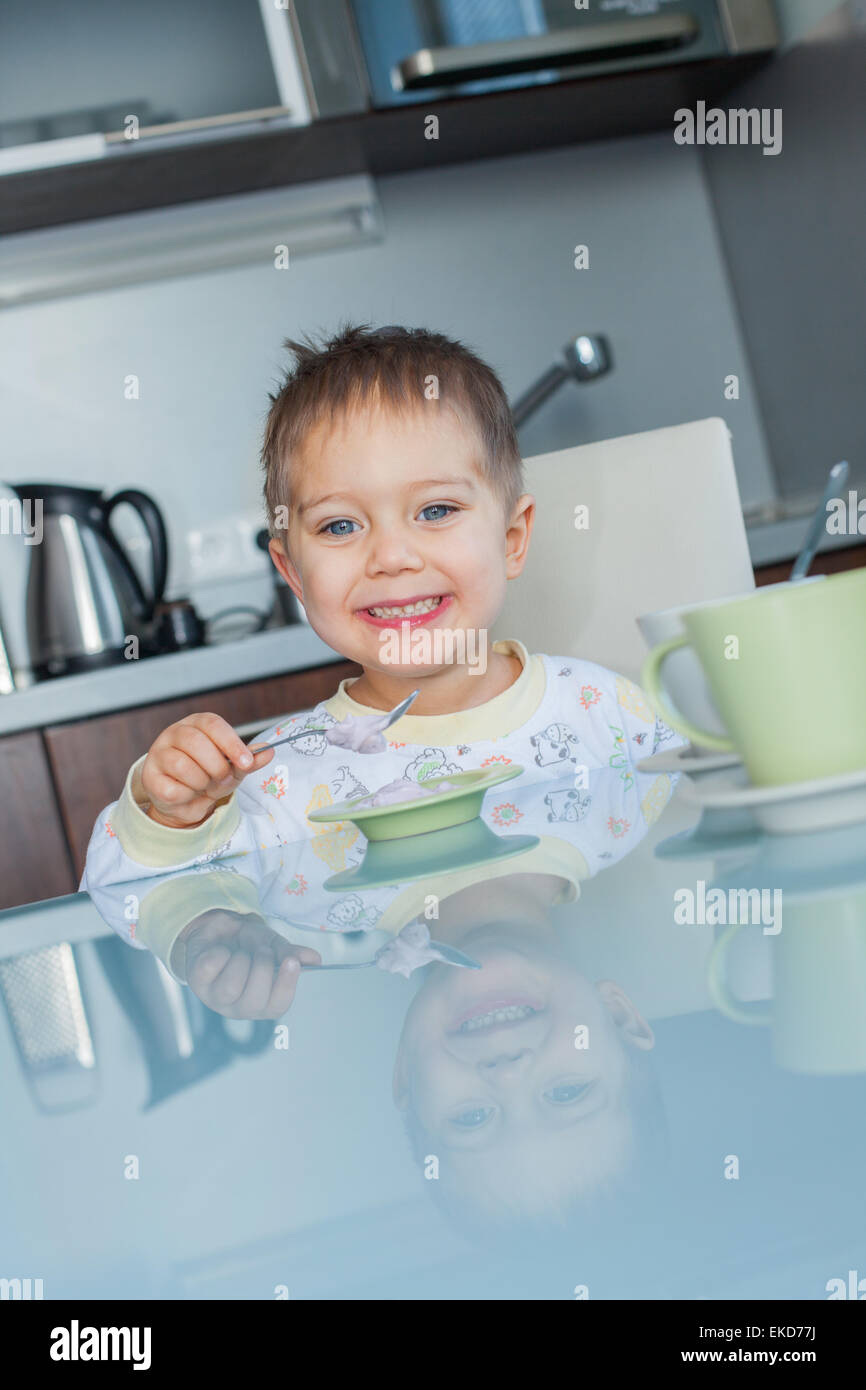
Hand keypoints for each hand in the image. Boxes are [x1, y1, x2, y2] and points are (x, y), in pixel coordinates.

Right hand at [136, 712, 273, 827]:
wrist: (185, 801)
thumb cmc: (208, 776)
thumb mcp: (233, 768)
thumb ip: (250, 760)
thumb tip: (269, 751)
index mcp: (197, 724)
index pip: (212, 724)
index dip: (231, 743)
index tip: (247, 762)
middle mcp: (174, 733)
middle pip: (196, 743)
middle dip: (217, 767)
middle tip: (222, 779)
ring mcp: (158, 753)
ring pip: (183, 766)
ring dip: (201, 783)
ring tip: (203, 785)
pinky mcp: (149, 777)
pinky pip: (172, 788)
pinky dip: (187, 796)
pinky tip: (188, 793)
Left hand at [171, 909, 321, 1018]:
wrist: (220, 930)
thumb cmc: (249, 945)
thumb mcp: (273, 946)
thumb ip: (291, 953)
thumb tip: (315, 959)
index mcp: (262, 1003)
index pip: (276, 1007)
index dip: (285, 987)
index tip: (292, 962)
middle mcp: (238, 1007)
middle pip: (253, 1001)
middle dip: (262, 968)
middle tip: (262, 950)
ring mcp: (215, 998)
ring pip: (230, 986)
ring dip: (241, 960)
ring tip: (242, 952)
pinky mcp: (196, 983)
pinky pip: (210, 967)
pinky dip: (220, 952)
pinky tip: (221, 951)